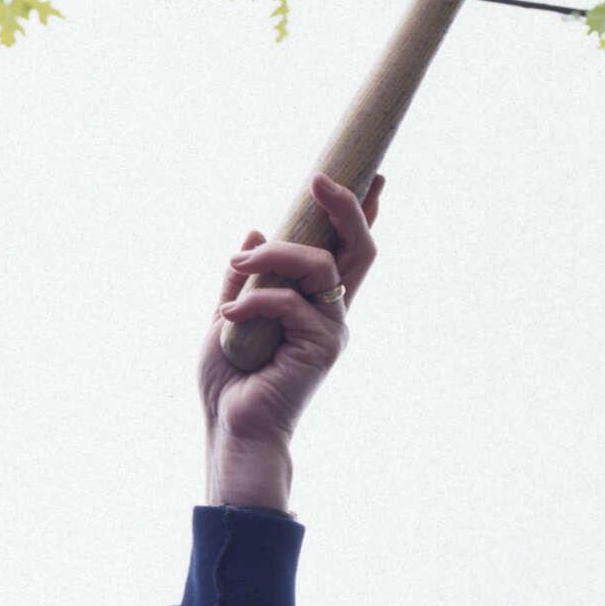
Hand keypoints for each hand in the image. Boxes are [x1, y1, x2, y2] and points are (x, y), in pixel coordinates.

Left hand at [197, 172, 384, 512]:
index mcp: (315, 305)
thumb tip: (255, 231)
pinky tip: (229, 318)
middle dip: (346, 207)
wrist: (232, 430)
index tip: (375, 176)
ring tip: (237, 267)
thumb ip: (246, 278)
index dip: (364, 213)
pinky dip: (255, 299)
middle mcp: (332, 314)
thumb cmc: (230, 382)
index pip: (348, 251)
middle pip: (359, 248)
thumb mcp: (230, 315)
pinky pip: (290, 301)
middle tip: (318, 180)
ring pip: (320, 264)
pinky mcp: (322, 347)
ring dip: (276, 254)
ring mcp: (331, 330)